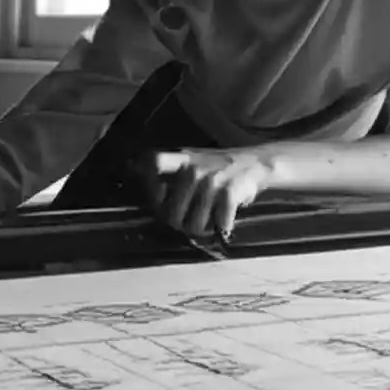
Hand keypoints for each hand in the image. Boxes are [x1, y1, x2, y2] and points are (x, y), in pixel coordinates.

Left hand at [141, 148, 271, 238]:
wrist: (257, 162)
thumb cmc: (220, 167)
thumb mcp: (194, 159)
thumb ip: (171, 167)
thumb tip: (133, 169)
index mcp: (182, 159)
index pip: (153, 162)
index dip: (149, 184)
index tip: (159, 196)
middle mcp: (193, 169)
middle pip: (171, 213)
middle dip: (180, 225)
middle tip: (188, 223)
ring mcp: (211, 182)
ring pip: (194, 225)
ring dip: (202, 230)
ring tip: (209, 222)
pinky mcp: (229, 193)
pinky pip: (219, 224)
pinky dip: (222, 228)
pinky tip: (225, 223)